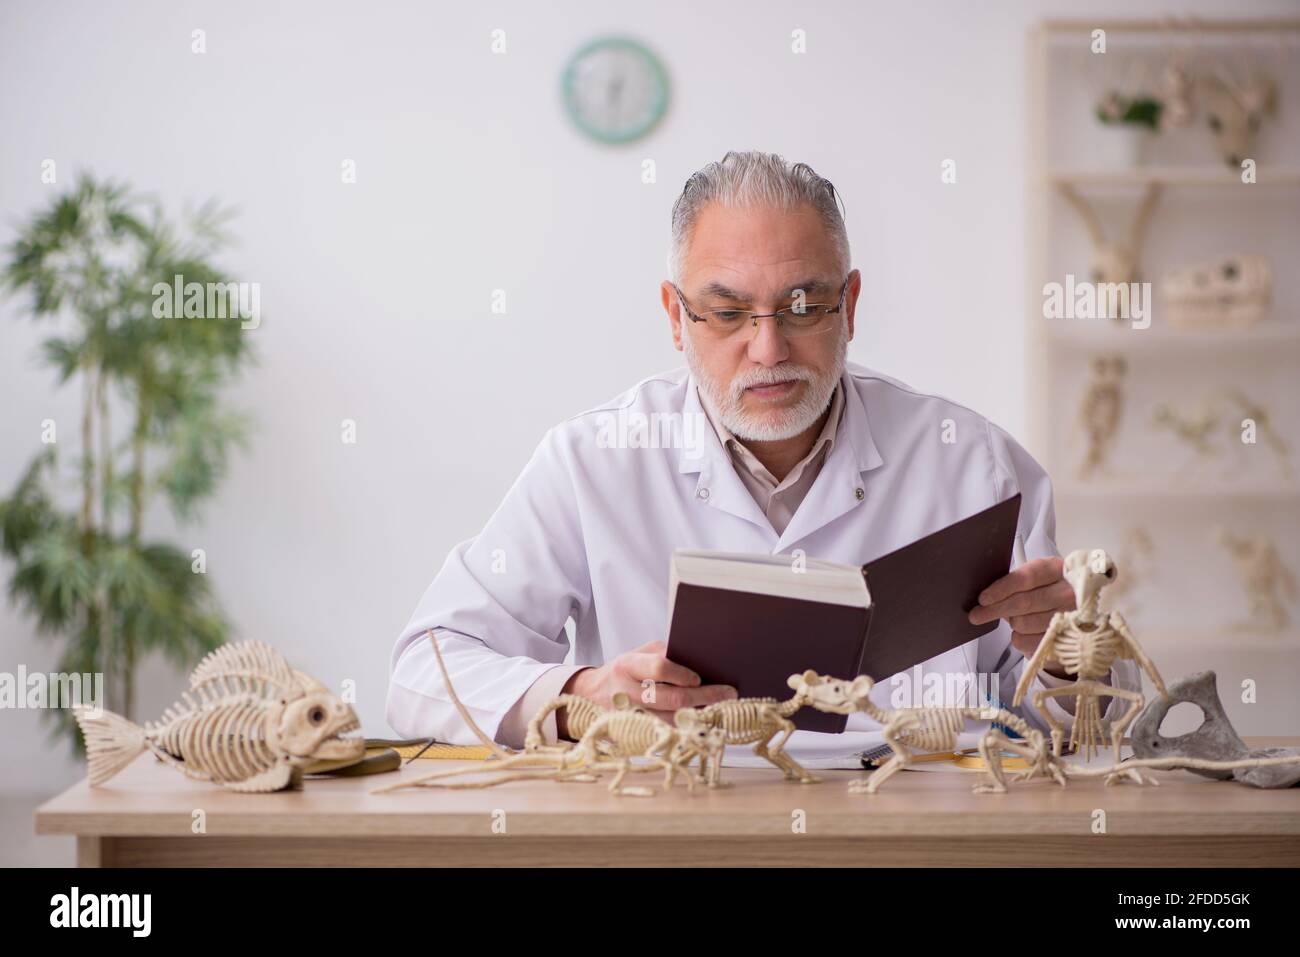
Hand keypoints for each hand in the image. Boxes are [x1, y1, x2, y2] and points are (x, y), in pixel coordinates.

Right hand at [559, 640, 736, 735]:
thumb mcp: (637, 654)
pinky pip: (666, 735)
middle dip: (705, 697)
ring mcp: (630, 717)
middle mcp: (627, 692)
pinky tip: (702, 724)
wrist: (590, 696)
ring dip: (701, 717)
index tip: (700, 677)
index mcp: (627, 666)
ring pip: (672, 722)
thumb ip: (663, 655)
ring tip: (721, 709)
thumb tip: (698, 665)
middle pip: (672, 699)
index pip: (659, 668)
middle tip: (729, 694)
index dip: (683, 674)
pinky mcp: (633, 735)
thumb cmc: (622, 671)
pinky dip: (687, 730)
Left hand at [967, 556, 1074, 670]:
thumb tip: (987, 596)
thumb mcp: (1042, 578)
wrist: (1084, 615)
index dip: (1001, 588)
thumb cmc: (1054, 593)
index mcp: (1060, 569)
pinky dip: (1020, 638)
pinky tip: (1027, 631)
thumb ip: (1019, 581)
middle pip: (1023, 602)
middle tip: (977, 614)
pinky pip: (1029, 642)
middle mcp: (1070, 592)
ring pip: (1024, 623)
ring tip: (1016, 618)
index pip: (1027, 577)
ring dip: (1012, 623)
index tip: (983, 598)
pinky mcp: (1066, 640)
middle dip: (994, 610)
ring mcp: (1071, 617)